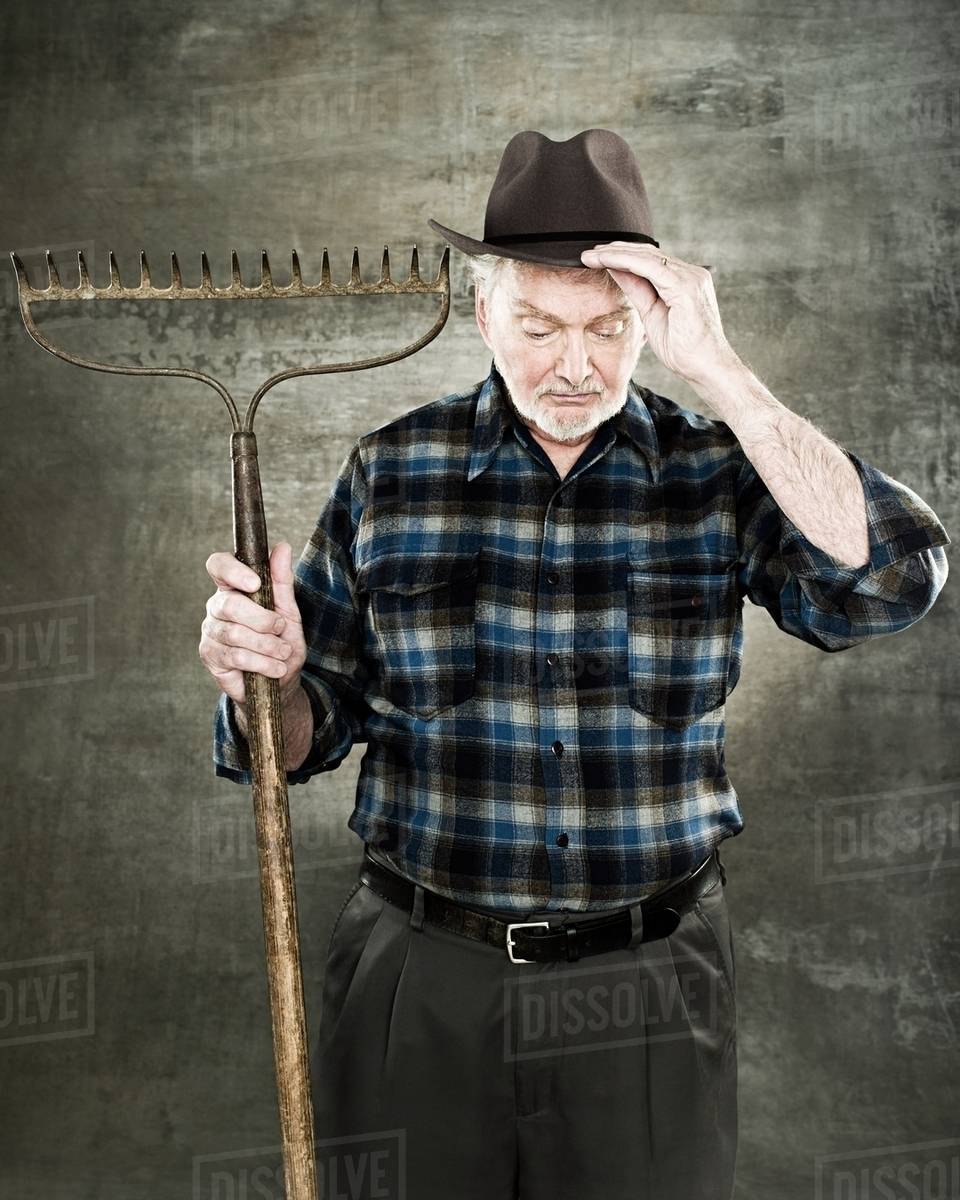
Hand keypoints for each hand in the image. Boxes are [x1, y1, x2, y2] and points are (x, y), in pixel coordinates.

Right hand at [199, 540, 305, 706]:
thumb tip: (281, 547)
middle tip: (281, 628)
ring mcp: (210, 631)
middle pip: (229, 604)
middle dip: (261, 619)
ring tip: (283, 653)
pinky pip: (235, 656)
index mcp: (233, 587)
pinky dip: (262, 663)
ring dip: (267, 645)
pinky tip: (275, 668)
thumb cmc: (282, 640)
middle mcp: (216, 606)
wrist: (280, 679)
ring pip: (234, 633)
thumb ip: (282, 580)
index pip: (218, 565)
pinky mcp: (210, 655)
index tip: (255, 583)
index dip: (233, 571)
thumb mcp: (288, 609)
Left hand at [579, 242, 738, 384]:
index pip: (650, 261)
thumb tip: (618, 272)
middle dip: (616, 251)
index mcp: (685, 281)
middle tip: (589, 253)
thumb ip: (638, 292)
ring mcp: (691, 278)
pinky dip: (626, 262)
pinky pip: (649, 267)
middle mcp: (691, 274)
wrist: (707, 368)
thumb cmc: (684, 350)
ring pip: (647, 257)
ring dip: (616, 254)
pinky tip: (606, 261)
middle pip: (648, 254)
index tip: (598, 259)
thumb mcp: (652, 316)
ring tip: (592, 255)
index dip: (623, 257)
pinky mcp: (685, 286)